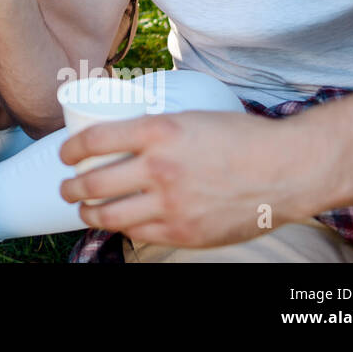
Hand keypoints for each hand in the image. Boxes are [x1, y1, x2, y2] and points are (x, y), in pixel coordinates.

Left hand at [59, 111, 309, 248]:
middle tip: (66, 186)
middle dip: (70, 187)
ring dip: (87, 212)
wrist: (288, 169)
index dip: (69, 149)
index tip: (64, 154)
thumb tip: (124, 136)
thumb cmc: (242, 138)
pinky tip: (118, 223)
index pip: (93, 140)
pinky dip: (122, 229)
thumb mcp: (191, 118)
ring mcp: (171, 204)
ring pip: (109, 215)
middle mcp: (160, 168)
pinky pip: (138, 234)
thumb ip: (157, 130)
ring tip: (83, 208)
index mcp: (158, 130)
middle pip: (93, 182)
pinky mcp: (185, 232)